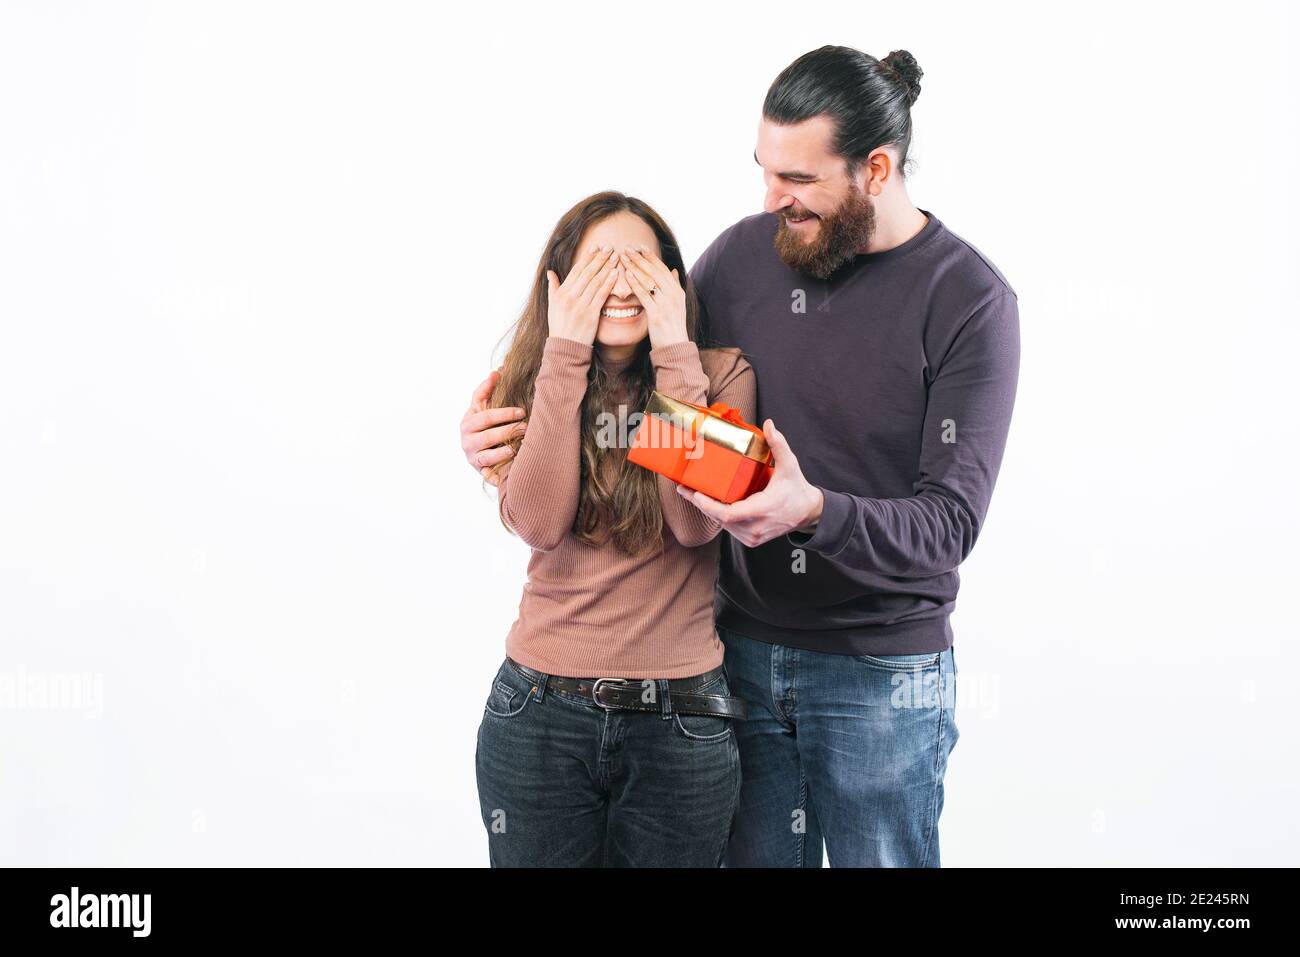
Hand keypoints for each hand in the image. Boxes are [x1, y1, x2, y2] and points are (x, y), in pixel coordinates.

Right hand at [460, 369, 526, 485]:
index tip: (521, 411)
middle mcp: (467, 441)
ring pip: (486, 457)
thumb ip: (486, 390)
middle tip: (525, 427)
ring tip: (515, 448)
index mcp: (468, 423)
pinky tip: (504, 479)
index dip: (503, 414)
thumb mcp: (481, 406)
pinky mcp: (480, 471)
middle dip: (507, 431)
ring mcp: (473, 457)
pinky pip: (487, 476)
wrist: (477, 447)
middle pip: (487, 437)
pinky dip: (494, 478)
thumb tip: (496, 372)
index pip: (485, 417)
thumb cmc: (483, 424)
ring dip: (502, 453)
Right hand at [546, 245, 619, 343]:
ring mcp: (580, 306)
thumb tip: (550, 273)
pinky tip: (616, 274)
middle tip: (609, 247)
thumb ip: (553, 287)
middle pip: (587, 273)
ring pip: (595, 282)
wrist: (565, 347)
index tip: (596, 248)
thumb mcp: (552, 305)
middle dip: (599, 259)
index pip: (576, 270)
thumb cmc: (559, 326)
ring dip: (606, 268)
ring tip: (615, 257)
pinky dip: (609, 283)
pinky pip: (601, 295)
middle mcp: (570, 297)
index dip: (587, 258)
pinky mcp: (591, 314)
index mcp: (560, 293)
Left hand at [620, 246, 686, 347]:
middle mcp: (673, 295)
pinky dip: (635, 283)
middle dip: (640, 258)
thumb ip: (674, 286)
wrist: (675, 347)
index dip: (651, 257)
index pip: (663, 269)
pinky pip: (644, 295)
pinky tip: (627, 275)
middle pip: (654, 271)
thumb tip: (674, 271)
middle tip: (627, 248)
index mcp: (678, 291)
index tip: (640, 247)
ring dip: (635, 267)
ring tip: (623, 257)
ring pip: (648, 281)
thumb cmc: (673, 326)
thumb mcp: (678, 304)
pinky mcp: (656, 314)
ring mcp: (666, 304)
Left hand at [675, 419, 823, 546]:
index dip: (708, 505)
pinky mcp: (750, 540)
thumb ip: (778, 445)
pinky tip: (707, 503)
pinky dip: (717, 516)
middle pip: (719, 519)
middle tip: (683, 488)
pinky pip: (728, 528)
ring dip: (706, 510)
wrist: (808, 513)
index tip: (694, 492)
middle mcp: (755, 528)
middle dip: (699, 503)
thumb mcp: (790, 466)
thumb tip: (769, 424)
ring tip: (691, 493)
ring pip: (722, 525)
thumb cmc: (796, 489)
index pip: (728, 514)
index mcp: (762, 510)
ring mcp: (752, 536)